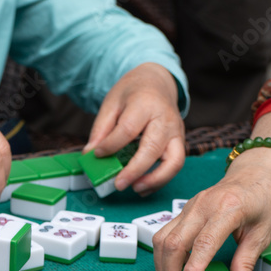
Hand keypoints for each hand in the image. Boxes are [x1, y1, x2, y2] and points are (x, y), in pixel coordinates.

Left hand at [84, 63, 183, 194]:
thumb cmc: (133, 93)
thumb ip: (101, 128)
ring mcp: (176, 132)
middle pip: (153, 148)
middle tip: (118, 184)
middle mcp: (165, 119)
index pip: (128, 129)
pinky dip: (160, 180)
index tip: (97, 154)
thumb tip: (90, 154)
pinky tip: (143, 187)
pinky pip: (175, 165)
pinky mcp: (179, 143)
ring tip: (135, 189)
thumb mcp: (112, 103)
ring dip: (155, 180)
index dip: (111, 145)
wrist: (157, 82)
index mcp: (145, 104)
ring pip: (174, 161)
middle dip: (135, 170)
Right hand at [152, 148, 270, 270]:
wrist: (258, 170)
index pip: (204, 242)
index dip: (192, 267)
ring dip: (161, 264)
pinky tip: (170, 268)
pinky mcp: (184, 209)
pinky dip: (163, 253)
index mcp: (228, 208)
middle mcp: (204, 205)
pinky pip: (165, 232)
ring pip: (162, 237)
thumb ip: (247, 261)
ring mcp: (190, 205)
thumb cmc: (265, 198)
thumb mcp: (264, 232)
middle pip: (174, 241)